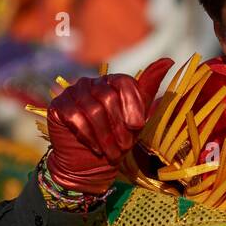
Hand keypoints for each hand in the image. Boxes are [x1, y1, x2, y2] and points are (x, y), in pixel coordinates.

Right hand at [46, 57, 171, 194]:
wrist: (89, 165)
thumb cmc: (117, 140)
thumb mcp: (138, 118)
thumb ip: (148, 90)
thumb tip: (168, 61)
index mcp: (112, 82)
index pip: (124, 82)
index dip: (132, 105)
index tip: (137, 127)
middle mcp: (91, 83)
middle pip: (108, 98)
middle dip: (118, 127)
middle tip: (123, 147)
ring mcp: (72, 93)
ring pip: (92, 110)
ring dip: (105, 136)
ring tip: (112, 153)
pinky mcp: (58, 107)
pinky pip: (75, 118)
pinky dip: (88, 136)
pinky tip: (94, 148)